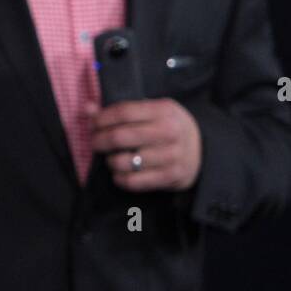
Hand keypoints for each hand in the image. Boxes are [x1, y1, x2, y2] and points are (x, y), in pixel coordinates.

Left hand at [85, 98, 201, 191]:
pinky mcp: (171, 176)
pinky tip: (120, 173)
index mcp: (163, 110)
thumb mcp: (152, 112)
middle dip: (99, 141)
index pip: (123, 112)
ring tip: (111, 158)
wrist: (203, 149)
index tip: (93, 124)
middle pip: (120, 137)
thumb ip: (120, 110)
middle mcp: (169, 132)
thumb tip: (87, 108)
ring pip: (123, 162)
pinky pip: (133, 181)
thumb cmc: (168, 127)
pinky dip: (119, 178)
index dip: (101, 119)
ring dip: (109, 161)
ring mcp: (171, 155)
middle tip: (95, 143)